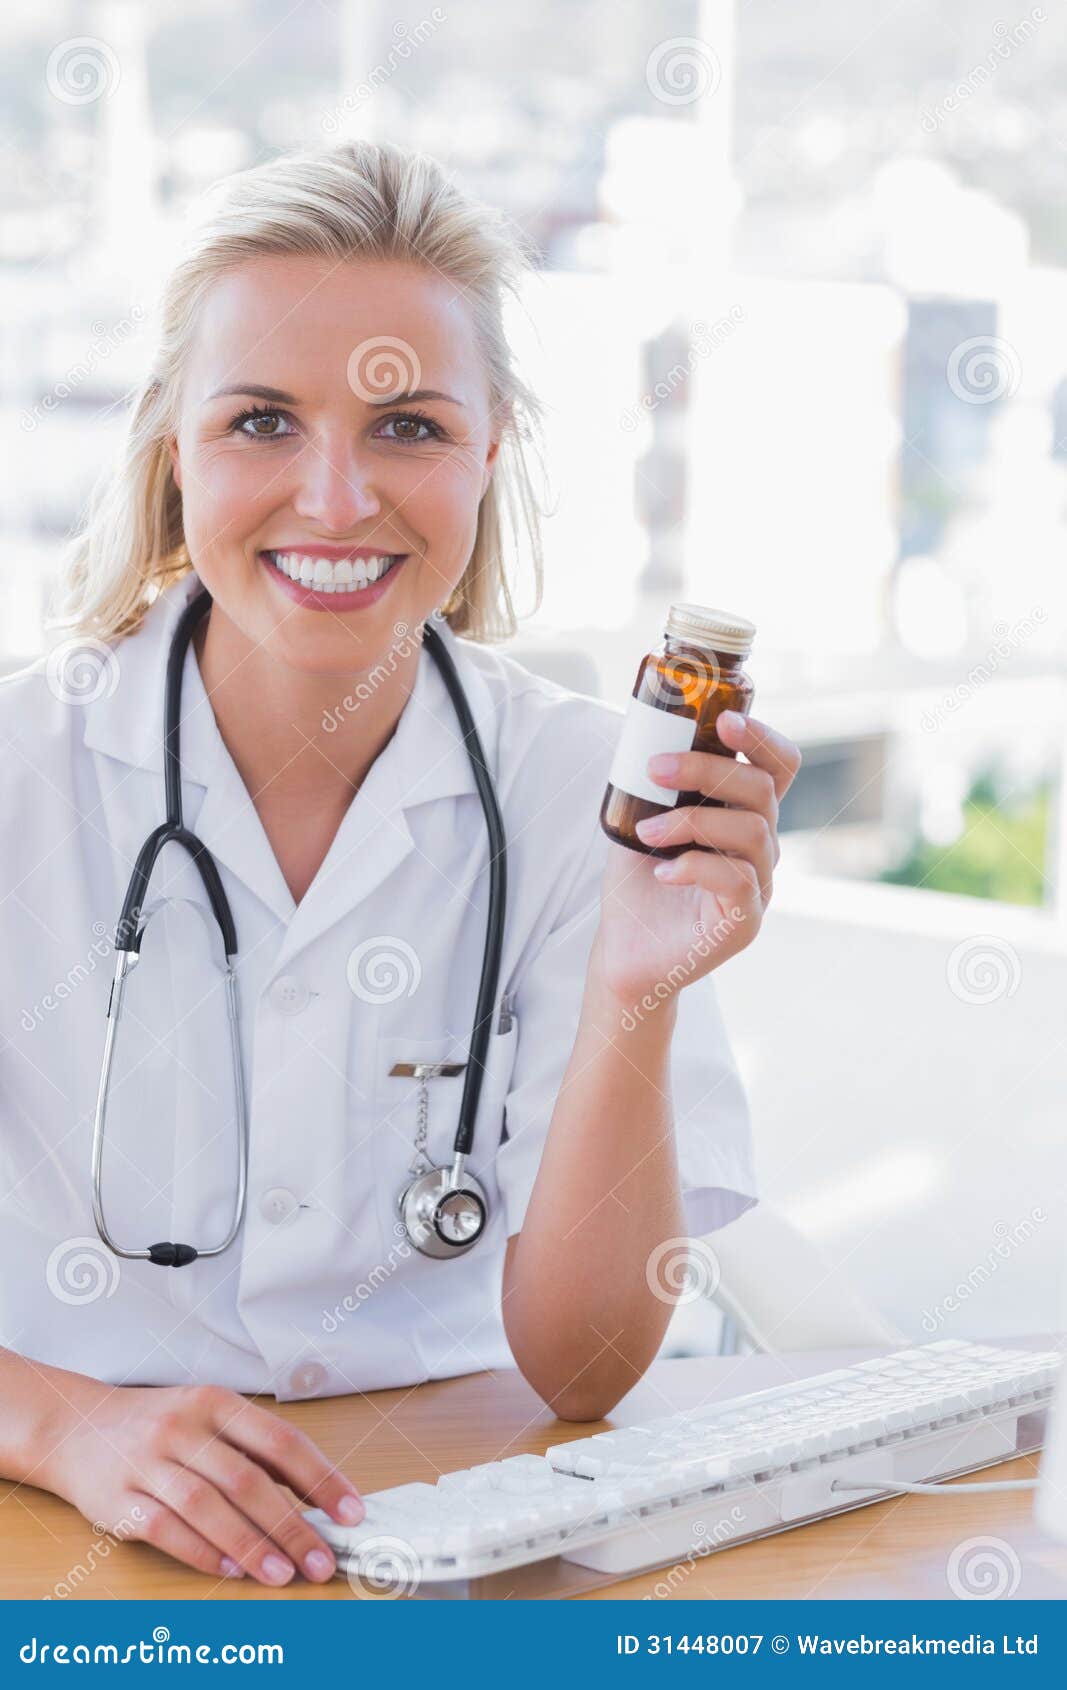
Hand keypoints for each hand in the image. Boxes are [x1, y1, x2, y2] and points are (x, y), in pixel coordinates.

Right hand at [39, 1377, 364, 1585]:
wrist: (76, 1426)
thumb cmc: (159, 1425)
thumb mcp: (210, 1415)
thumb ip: (257, 1447)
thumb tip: (317, 1491)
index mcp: (215, 1402)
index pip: (280, 1441)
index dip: (320, 1479)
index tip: (350, 1512)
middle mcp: (182, 1428)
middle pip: (248, 1481)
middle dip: (292, 1526)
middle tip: (322, 1561)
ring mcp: (147, 1463)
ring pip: (208, 1507)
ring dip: (252, 1545)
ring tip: (284, 1575)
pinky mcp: (118, 1499)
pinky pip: (166, 1530)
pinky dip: (202, 1552)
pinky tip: (232, 1569)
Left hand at [594, 710, 800, 1006]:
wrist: (625, 950)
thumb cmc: (636, 883)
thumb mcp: (642, 817)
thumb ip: (656, 783)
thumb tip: (644, 732)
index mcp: (744, 815)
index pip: (779, 767)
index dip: (762, 738)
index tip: (723, 720)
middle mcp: (761, 847)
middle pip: (762, 791)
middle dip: (706, 769)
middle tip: (656, 768)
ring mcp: (759, 886)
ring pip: (752, 832)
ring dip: (691, 821)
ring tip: (646, 832)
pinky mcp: (745, 922)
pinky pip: (738, 881)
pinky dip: (696, 867)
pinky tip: (662, 872)